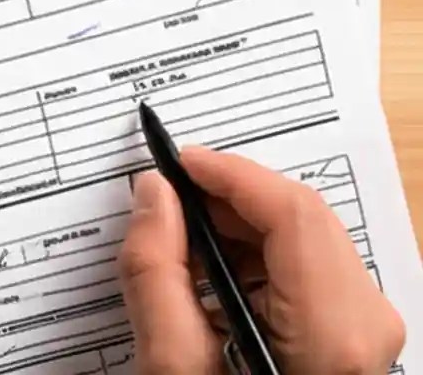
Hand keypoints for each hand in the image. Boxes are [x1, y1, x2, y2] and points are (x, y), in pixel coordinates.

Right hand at [119, 147, 404, 374]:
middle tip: (162, 204)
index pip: (291, 212)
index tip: (175, 162)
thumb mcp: (173, 367)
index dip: (228, 174)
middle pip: (298, 221)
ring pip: (301, 244)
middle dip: (224, 202)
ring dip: (234, 233)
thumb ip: (156, 272)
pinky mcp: (349, 339)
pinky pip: (304, 273)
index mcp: (332, 332)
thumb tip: (152, 197)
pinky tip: (207, 283)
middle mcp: (365, 324)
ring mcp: (363, 333)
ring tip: (176, 254)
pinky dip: (252, 263)